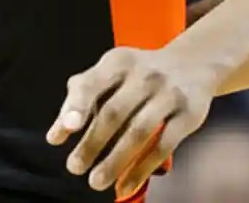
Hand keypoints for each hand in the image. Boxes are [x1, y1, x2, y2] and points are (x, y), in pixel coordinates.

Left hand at [46, 47, 217, 198]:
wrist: (193, 64)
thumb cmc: (138, 75)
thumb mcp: (109, 74)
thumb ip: (79, 100)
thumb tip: (55, 137)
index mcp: (118, 62)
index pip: (92, 84)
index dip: (77, 106)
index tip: (65, 130)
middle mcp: (144, 74)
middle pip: (113, 113)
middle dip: (92, 143)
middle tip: (74, 167)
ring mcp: (169, 93)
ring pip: (139, 132)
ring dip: (115, 161)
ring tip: (96, 181)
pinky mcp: (189, 115)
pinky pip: (164, 145)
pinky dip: (142, 169)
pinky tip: (125, 185)